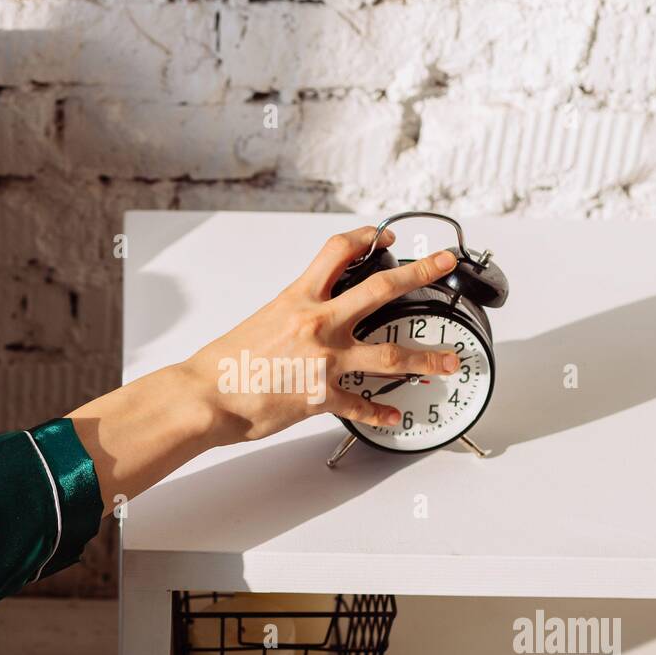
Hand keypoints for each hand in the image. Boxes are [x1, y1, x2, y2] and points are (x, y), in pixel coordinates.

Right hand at [184, 226, 460, 442]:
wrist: (206, 395)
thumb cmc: (224, 363)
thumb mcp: (262, 319)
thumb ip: (294, 314)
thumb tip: (310, 317)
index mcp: (298, 299)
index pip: (338, 252)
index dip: (366, 238)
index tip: (384, 236)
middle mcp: (318, 324)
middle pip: (382, 289)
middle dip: (420, 273)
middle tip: (444, 264)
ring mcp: (325, 361)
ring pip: (391, 355)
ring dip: (427, 357)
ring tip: (449, 361)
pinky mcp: (323, 396)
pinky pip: (362, 406)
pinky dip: (380, 414)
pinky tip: (393, 417)